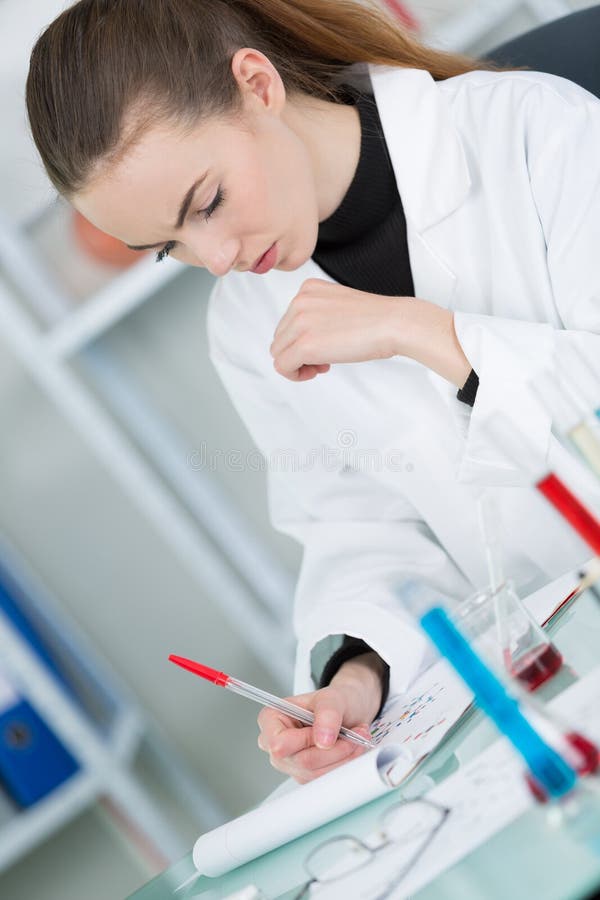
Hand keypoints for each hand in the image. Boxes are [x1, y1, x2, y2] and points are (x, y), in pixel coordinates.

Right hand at [257, 654, 382, 783]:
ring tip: (356, 739)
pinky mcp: (305, 775)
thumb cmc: (335, 701)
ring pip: (316, 774)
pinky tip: (351, 749)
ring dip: (343, 758)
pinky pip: (325, 779)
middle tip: (354, 735)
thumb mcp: (332, 698)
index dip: (307, 741)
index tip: (329, 733)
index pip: (279, 743)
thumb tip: (323, 740)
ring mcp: (290, 762)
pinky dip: (344, 765)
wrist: (349, 710)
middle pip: (302, 761)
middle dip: (335, 750)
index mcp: (272, 719)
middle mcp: (276, 743)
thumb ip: (327, 714)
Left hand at [270, 278, 405, 381]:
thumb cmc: (376, 318)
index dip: (302, 339)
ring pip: (279, 353)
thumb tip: (303, 340)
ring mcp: (300, 323)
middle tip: (324, 360)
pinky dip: (296, 375)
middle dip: (299, 353)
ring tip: (323, 365)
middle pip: (280, 338)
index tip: (323, 346)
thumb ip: (317, 316)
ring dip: (298, 364)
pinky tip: (317, 371)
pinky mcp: (304, 345)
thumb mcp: (339, 306)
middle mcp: (299, 302)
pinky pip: (283, 366)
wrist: (394, 323)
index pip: (287, 321)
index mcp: (308, 289)